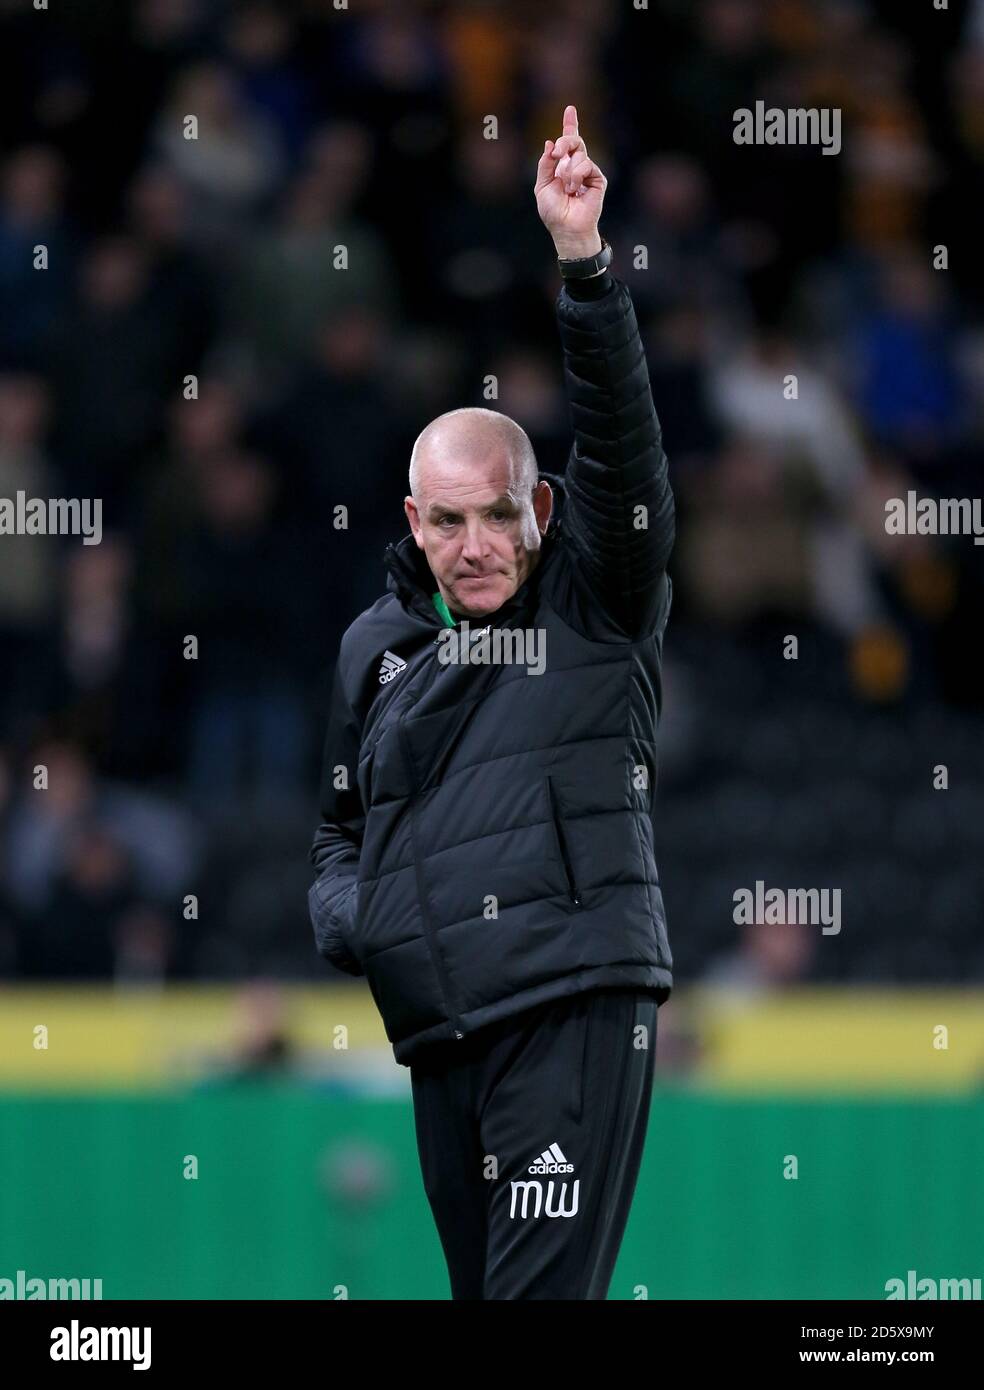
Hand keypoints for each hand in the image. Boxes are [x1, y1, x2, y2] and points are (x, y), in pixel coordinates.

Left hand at [534, 104, 606, 259]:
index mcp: (563, 166)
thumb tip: (550, 143)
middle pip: (574, 140)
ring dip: (568, 172)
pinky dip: (577, 176)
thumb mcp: (542, 186)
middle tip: (557, 153)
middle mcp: (576, 166)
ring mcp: (588, 172)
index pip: (568, 142)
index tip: (570, 109)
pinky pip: (587, 164)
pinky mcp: (598, 178)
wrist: (566, 228)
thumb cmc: (553, 212)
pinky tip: (575, 190)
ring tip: (568, 189)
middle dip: (565, 140)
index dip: (569, 125)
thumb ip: (545, 164)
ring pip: (579, 154)